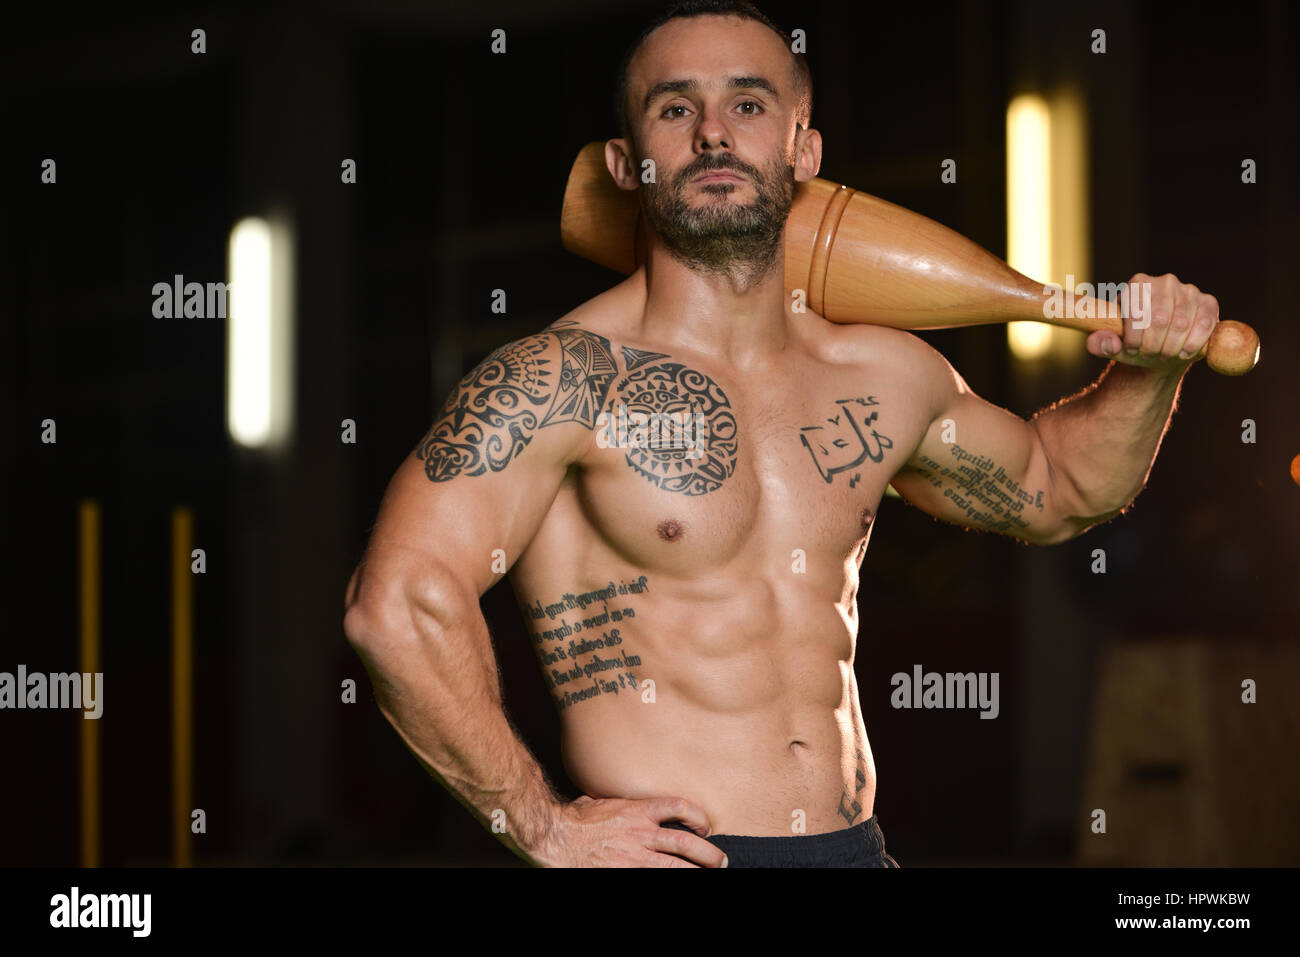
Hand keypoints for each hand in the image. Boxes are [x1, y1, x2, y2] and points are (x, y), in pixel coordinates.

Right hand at [534, 795, 727, 867]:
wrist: (556, 837)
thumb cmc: (574, 818)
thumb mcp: (599, 800)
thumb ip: (617, 801)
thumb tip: (619, 795)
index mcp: (636, 810)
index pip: (678, 807)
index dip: (697, 816)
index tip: (705, 826)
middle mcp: (640, 833)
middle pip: (685, 843)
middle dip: (709, 853)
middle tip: (721, 861)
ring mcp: (634, 857)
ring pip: (676, 866)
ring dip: (697, 871)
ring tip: (711, 874)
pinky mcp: (626, 872)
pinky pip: (655, 879)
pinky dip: (670, 880)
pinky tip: (679, 882)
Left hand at [1085, 272, 1219, 373]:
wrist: (1163, 350)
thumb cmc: (1136, 345)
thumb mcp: (1115, 347)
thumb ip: (1101, 344)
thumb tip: (1101, 342)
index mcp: (1138, 284)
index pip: (1136, 312)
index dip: (1134, 338)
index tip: (1132, 350)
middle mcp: (1165, 282)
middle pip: (1160, 319)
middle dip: (1153, 345)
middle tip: (1148, 355)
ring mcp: (1189, 290)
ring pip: (1181, 325)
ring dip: (1171, 348)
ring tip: (1163, 355)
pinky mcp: (1208, 302)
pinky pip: (1204, 325)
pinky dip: (1192, 344)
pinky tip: (1183, 353)